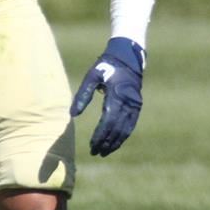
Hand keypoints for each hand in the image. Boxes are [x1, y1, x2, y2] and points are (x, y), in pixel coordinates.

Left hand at [69, 37, 145, 156]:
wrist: (128, 56)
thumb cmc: (106, 65)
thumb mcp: (92, 76)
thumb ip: (83, 95)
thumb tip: (72, 114)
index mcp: (116, 95)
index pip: (108, 122)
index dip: (100, 136)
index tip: (92, 146)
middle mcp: (128, 102)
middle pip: (117, 129)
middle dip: (106, 143)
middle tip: (95, 153)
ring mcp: (135, 105)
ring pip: (125, 130)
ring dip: (115, 142)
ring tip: (104, 152)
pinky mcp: (137, 105)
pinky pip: (131, 125)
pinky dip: (123, 136)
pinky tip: (115, 143)